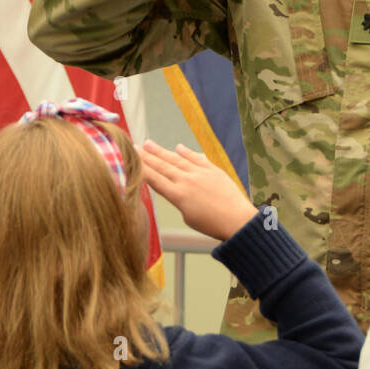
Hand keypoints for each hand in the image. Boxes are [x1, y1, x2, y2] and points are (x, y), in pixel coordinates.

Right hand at [138, 140, 257, 240]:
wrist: (238, 220)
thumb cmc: (212, 225)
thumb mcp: (188, 217)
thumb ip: (180, 200)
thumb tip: (178, 188)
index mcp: (178, 196)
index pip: (155, 179)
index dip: (142, 168)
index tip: (131, 158)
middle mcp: (187, 181)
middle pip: (163, 166)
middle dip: (147, 156)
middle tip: (135, 146)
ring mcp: (201, 173)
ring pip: (177, 159)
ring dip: (162, 151)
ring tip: (149, 143)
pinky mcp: (214, 170)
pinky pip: (197, 158)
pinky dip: (187, 152)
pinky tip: (178, 147)